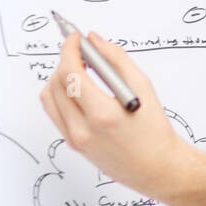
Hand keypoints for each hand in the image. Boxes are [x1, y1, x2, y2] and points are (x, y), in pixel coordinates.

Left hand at [38, 31, 205, 205]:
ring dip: (60, 78)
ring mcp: (74, 139)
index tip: (75, 38)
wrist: (156, 167)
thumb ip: (117, 60)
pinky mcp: (72, 144)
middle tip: (83, 53)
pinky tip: (79, 91)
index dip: (70, 50)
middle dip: (66, 61)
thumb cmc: (155, 130)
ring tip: (81, 73)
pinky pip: (54, 113)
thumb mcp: (144, 88)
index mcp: (103, 114)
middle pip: (56, 83)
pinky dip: (62, 96)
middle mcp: (83, 129)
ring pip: (49, 98)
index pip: (71, 73)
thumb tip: (94, 40)